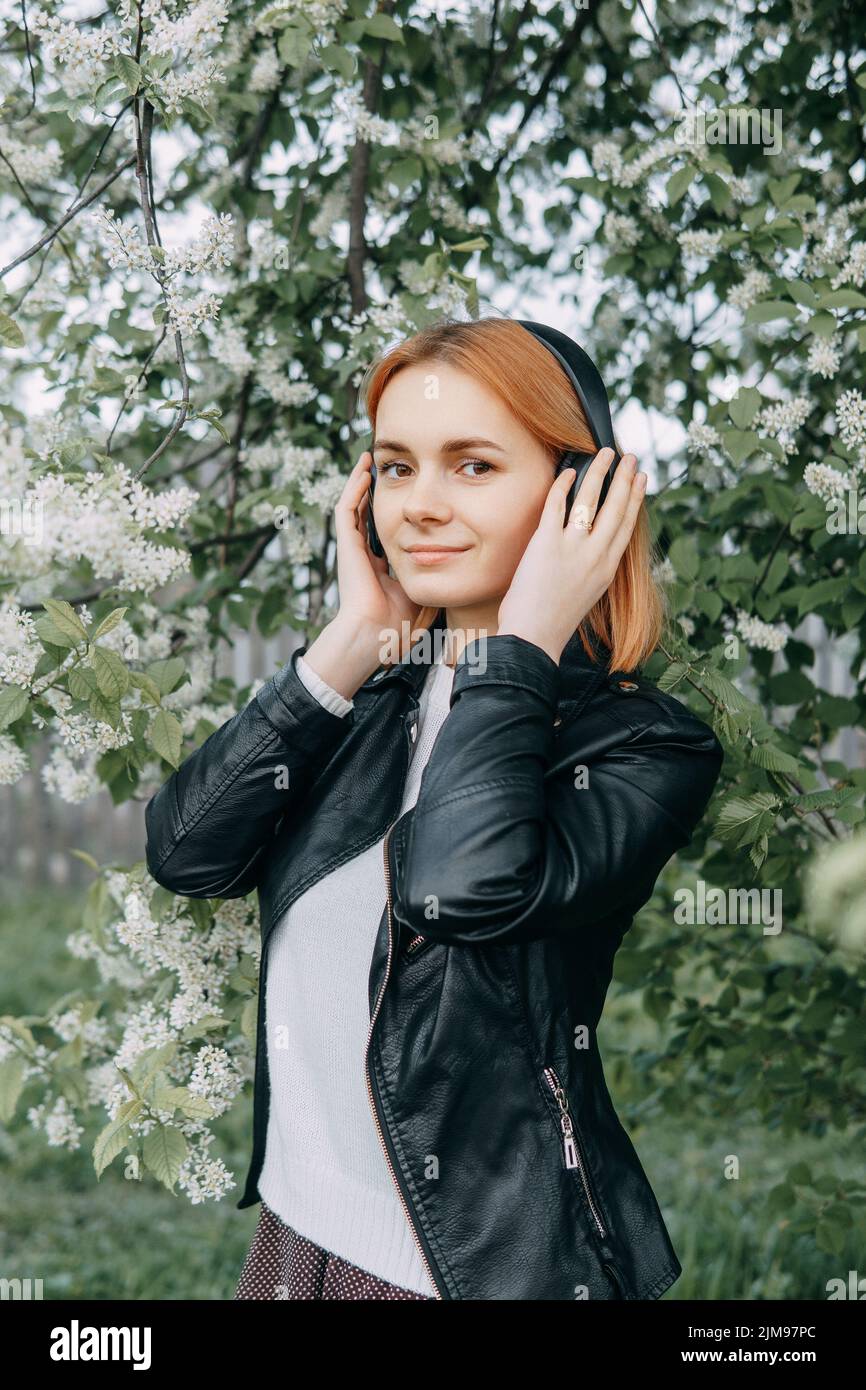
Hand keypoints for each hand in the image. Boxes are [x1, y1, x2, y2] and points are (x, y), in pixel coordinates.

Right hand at [330, 450, 426, 658]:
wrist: (376, 635)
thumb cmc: (399, 626)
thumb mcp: (426, 596)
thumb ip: (438, 581)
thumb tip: (461, 567)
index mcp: (383, 569)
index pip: (389, 533)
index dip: (398, 513)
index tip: (412, 496)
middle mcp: (366, 555)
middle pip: (369, 514)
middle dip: (378, 491)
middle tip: (390, 469)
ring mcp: (354, 549)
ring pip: (354, 506)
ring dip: (362, 482)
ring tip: (370, 459)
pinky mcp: (346, 545)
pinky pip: (346, 509)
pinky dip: (353, 488)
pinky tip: (364, 470)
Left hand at [497, 447, 646, 663]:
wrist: (534, 637)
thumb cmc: (553, 621)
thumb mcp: (586, 593)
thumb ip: (592, 567)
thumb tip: (593, 545)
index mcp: (607, 568)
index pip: (627, 525)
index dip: (636, 499)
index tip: (641, 480)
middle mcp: (595, 555)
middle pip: (616, 507)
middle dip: (625, 478)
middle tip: (630, 457)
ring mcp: (572, 548)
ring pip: (590, 499)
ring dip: (599, 472)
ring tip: (605, 453)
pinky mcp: (546, 543)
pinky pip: (557, 505)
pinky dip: (563, 485)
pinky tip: (568, 471)